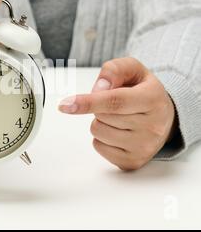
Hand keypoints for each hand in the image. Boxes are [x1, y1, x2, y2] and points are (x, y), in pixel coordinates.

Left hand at [59, 58, 176, 170]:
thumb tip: (97, 90)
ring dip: (100, 122)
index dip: (88, 102)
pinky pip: (99, 147)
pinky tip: (118, 131)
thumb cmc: (143, 90)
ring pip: (98, 132)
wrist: (165, 117)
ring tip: (118, 117)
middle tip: (116, 104)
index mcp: (152, 99)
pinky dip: (102, 137)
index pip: (115, 101)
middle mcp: (152, 126)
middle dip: (99, 107)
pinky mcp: (133, 162)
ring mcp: (144, 147)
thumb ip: (114, 71)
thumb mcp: (132, 69)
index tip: (65, 105)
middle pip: (101, 116)